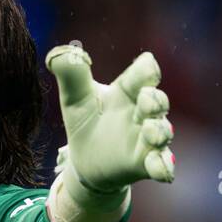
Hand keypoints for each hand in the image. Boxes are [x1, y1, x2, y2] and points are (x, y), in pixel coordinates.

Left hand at [45, 43, 174, 197]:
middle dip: (155, 99)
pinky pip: (161, 165)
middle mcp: (142, 113)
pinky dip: (163, 166)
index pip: (141, 76)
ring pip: (161, 132)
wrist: (83, 160)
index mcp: (127, 91)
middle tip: (146, 98)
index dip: (146, 69)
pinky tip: (162, 169)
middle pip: (157, 101)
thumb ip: (71, 74)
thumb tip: (59, 53)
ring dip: (159, 130)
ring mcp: (146, 139)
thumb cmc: (86, 121)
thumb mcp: (74, 97)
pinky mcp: (144, 164)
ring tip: (150, 129)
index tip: (147, 63)